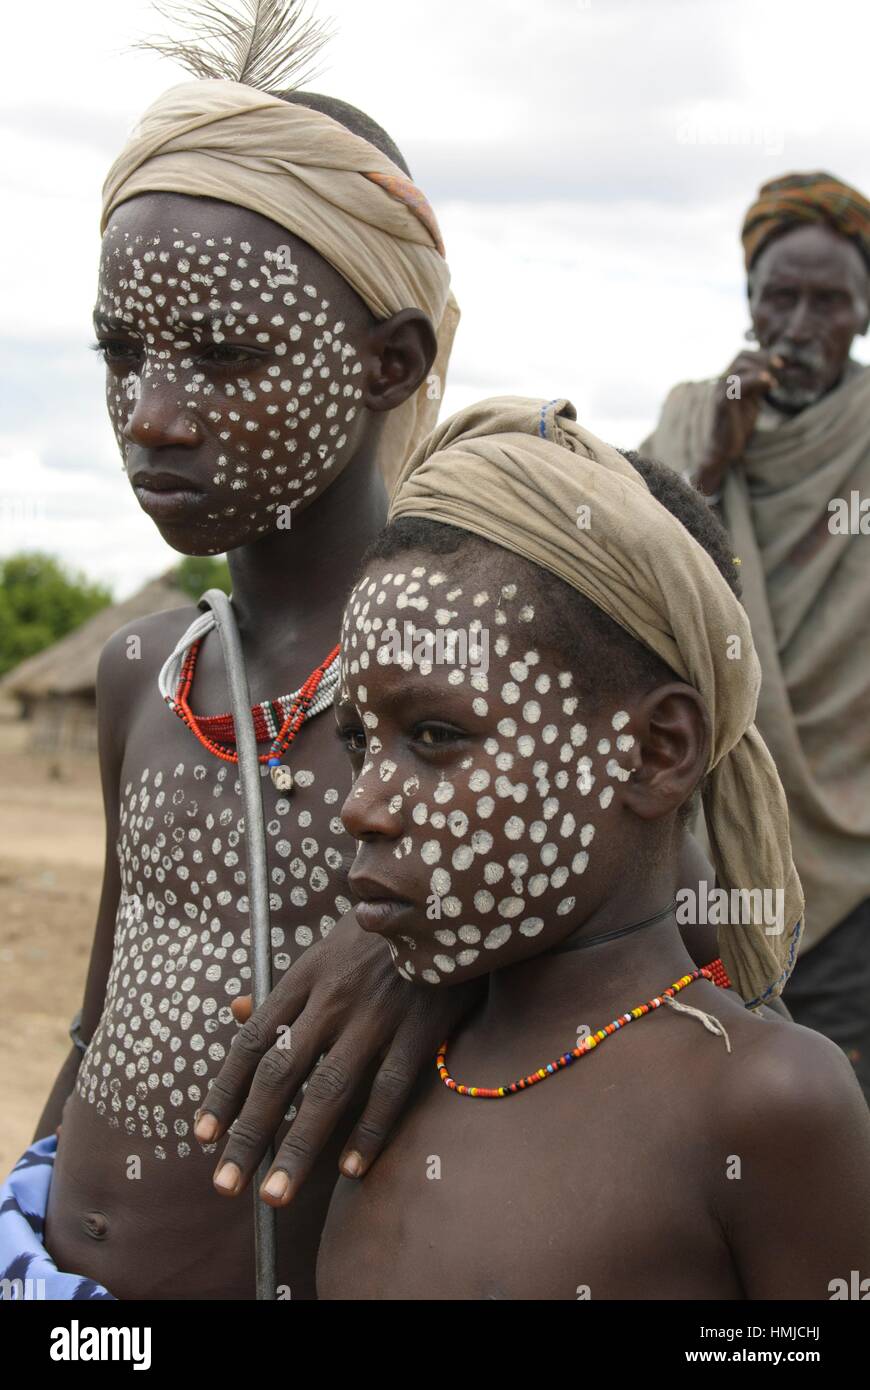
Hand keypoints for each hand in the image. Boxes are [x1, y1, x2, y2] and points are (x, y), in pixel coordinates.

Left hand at [193, 910, 482, 1204]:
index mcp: (306, 975)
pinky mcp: (422, 1025)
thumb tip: (234, 1008)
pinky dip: (369, 1130)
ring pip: (329, 1089)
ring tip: (275, 1194)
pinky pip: (390, 1087)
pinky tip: (350, 1169)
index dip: (225, 1090)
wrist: (452, 899)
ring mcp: (378, 1013)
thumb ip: (285, 987)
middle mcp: (334, 997)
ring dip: (298, 1146)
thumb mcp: (327, 947)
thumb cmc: (384, 933)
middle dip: (248, 1133)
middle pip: (280, 1073)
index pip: (252, 1040)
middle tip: (225, 1187)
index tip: (203, 1135)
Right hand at [697, 349, 782, 492]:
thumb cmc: (738, 426)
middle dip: (762, 357)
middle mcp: (723, 381)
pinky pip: (738, 383)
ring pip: (739, 365)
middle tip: (780, 366)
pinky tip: (769, 382)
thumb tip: (771, 376)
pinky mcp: (722, 401)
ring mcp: (720, 390)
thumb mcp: (752, 402)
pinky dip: (755, 379)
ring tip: (773, 380)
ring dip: (760, 368)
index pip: (743, 355)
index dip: (761, 355)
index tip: (779, 363)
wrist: (724, 447)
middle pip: (741, 355)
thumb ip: (758, 388)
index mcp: (729, 379)